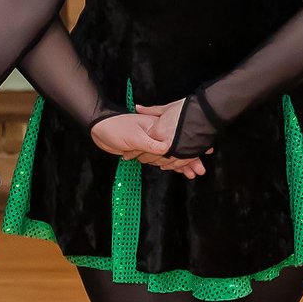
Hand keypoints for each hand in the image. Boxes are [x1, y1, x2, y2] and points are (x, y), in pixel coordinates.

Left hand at [91, 110, 205, 178]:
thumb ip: (150, 145)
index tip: (201, 157)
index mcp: (157, 129)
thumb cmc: (117, 128)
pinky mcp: (147, 147)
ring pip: (172, 154)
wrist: (101, 127)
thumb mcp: (135, 137)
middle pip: (177, 149)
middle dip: (189, 161)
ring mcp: (154, 140)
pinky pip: (162, 157)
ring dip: (183, 164)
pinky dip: (170, 164)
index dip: (188, 151)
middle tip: (200, 171)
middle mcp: (158, 134)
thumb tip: (165, 151)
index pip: (176, 142)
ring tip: (192, 174)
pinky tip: (177, 169)